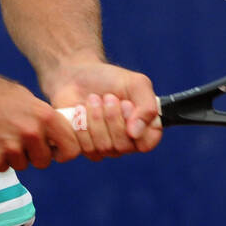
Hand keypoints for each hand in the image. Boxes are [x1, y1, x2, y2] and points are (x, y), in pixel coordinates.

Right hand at [0, 69, 81, 171]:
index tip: (56, 152)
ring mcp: (12, 147)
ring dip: (15, 156)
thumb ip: (44, 118)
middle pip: (45, 161)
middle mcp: (31, 132)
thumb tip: (61, 135)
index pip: (71, 148)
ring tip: (0, 134)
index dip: (64, 152)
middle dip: (35, 155)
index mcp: (44, 116)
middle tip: (20, 139)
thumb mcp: (25, 98)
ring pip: (23, 165)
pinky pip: (4, 167)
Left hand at [41, 57, 162, 160]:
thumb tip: (136, 132)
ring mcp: (106, 148)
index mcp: (145, 129)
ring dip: (95, 118)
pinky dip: (80, 124)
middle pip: (123, 146)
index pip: (147, 142)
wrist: (78, 76)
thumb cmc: (110, 79)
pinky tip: (79, 109)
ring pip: (103, 147)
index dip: (136, 125)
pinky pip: (84, 148)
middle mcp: (127, 142)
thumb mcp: (136, 83)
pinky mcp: (85, 148)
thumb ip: (147, 106)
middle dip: (112, 117)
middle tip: (107, 96)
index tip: (126, 104)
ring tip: (92, 99)